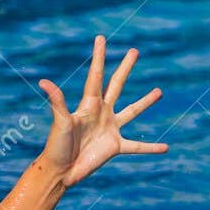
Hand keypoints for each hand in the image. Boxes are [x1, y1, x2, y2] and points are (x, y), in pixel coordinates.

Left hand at [36, 35, 166, 187]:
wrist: (61, 171)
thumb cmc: (56, 146)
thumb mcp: (60, 122)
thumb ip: (57, 102)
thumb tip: (44, 82)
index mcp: (89, 104)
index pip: (96, 75)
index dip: (99, 56)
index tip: (101, 38)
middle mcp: (101, 112)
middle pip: (117, 85)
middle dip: (125, 68)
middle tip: (134, 51)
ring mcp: (110, 129)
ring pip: (132, 111)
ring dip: (145, 102)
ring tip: (159, 91)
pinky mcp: (115, 146)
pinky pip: (137, 146)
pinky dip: (151, 147)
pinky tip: (165, 147)